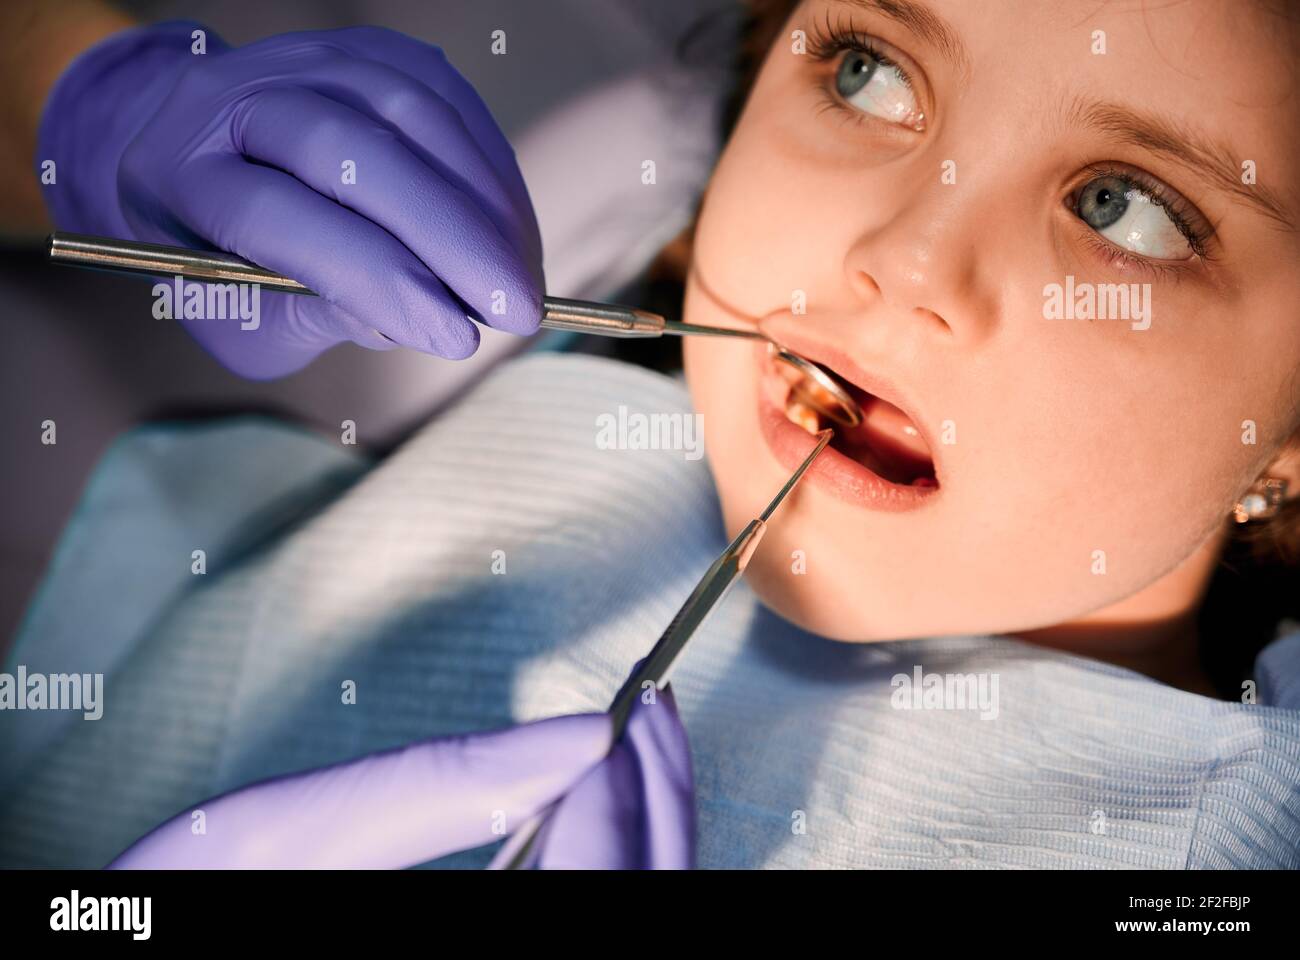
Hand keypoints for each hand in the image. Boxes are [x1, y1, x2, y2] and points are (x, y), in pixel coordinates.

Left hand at [39, 22, 543, 377]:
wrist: (199, 158)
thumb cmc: (223, 260)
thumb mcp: (248, 321)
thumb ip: (321, 319)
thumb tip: (425, 318)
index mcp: (178, 174)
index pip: (278, 219)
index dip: (377, 280)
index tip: (457, 339)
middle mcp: (228, 96)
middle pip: (351, 151)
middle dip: (451, 238)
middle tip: (516, 309)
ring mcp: (301, 59)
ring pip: (410, 113)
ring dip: (484, 203)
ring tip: (522, 277)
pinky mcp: (365, 51)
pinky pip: (446, 96)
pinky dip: (490, 166)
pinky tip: (512, 229)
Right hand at [107, 687, 693, 869]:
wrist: (137, 943)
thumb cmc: (171, 910)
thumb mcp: (272, 841)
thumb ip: (431, 789)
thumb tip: (576, 735)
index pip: (592, 890)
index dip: (618, 800)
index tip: (614, 716)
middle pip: (640, 900)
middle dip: (655, 798)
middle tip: (648, 706)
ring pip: (634, 909)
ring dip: (647, 823)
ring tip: (639, 737)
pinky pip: (586, 915)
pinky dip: (617, 851)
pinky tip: (603, 798)